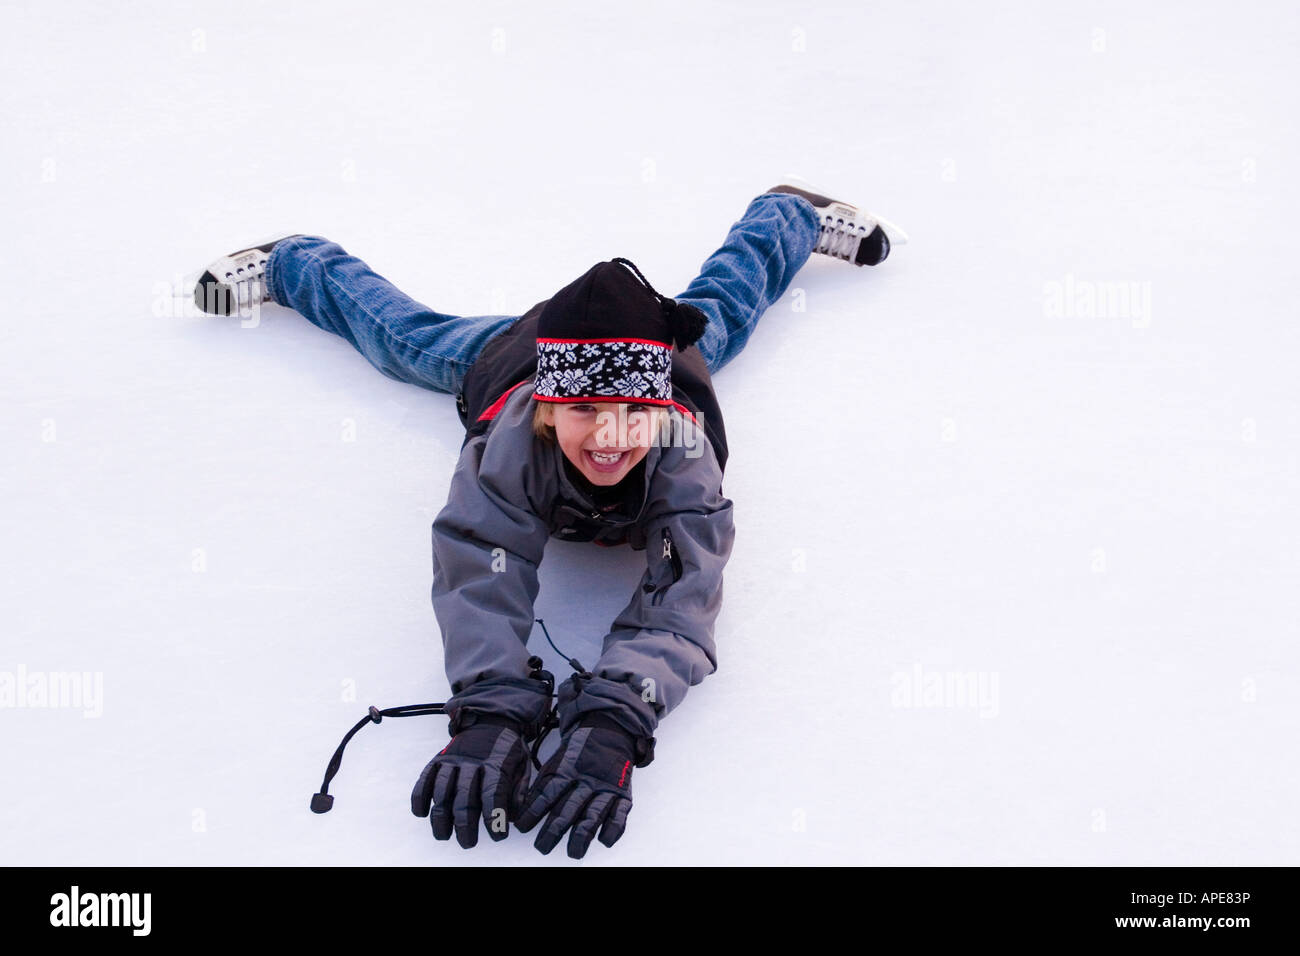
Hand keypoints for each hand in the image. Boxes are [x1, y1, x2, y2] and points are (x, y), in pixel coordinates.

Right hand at [410, 713, 530, 847]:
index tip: (497, 836)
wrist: (491, 719)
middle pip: (464, 798)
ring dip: (440, 818)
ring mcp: (452, 760)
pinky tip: (422, 813)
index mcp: (496, 765)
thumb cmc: (508, 749)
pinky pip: (425, 779)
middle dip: (465, 826)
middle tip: (468, 843)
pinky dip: (419, 796)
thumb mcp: (523, 764)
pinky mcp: (438, 759)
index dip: (493, 818)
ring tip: (443, 835)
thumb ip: (520, 791)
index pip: (492, 795)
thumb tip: (513, 818)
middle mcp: (472, 763)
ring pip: (442, 792)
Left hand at [514, 713, 644, 857]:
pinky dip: (613, 829)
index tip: (522, 827)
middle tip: (541, 847)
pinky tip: (604, 841)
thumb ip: (543, 785)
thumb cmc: (579, 752)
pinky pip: (620, 814)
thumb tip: (521, 811)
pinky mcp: (623, 794)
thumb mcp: (557, 762)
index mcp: (568, 769)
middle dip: (554, 830)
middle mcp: (587, 780)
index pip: (548, 793)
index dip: (534, 811)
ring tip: (573, 853)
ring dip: (582, 835)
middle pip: (569, 808)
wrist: (610, 731)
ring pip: (593, 814)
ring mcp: (607, 787)